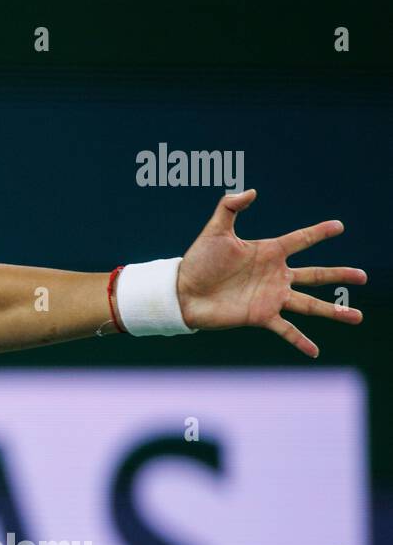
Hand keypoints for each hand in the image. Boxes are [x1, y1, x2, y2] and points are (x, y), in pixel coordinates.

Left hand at [175, 189, 365, 356]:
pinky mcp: (260, 316)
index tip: (339, 226)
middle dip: (340, 274)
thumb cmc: (198, 261)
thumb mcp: (215, 230)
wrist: (182, 292)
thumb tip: (251, 191)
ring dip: (334, 311)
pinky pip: (286, 329)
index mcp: (268, 252)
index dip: (319, 232)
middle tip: (364, 275)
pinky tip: (315, 352)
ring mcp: (271, 297)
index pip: (301, 239)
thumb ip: (230, 207)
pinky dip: (300, 341)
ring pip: (310, 304)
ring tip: (357, 317)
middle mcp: (275, 275)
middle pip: (316, 274)